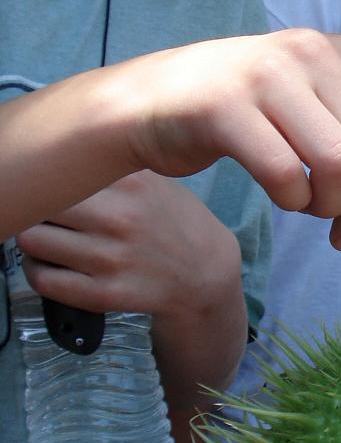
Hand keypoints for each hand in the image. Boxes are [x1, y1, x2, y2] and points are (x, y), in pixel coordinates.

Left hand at [17, 171, 237, 319]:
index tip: (46, 181)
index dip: (47, 176)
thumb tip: (59, 148)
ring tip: (45, 236)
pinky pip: (44, 280)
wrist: (207, 274)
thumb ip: (112, 164)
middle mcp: (120, 219)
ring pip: (31, 241)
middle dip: (35, 207)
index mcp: (130, 184)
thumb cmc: (174, 222)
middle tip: (44, 211)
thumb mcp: (155, 180)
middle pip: (38, 204)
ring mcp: (112, 259)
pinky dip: (37, 270)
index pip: (60, 170)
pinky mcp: (106, 294)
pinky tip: (52, 263)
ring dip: (32, 239)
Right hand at [124, 29, 340, 251]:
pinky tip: (284, 199)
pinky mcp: (224, 104)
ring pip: (338, 163)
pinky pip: (284, 172)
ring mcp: (267, 73)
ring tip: (313, 214)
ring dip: (332, 208)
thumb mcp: (315, 130)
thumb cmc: (243, 119)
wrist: (149, 102)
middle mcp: (311, 52)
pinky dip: (292, 200)